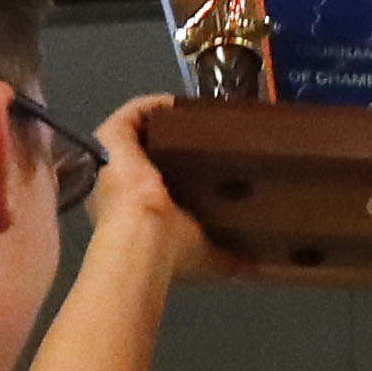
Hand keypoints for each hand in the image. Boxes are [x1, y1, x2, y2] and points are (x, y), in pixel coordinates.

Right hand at [89, 92, 239, 284]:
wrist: (143, 237)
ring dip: (164, 122)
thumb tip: (260, 268)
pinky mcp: (111, 137)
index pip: (157, 186)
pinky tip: (179, 102)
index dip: (183, 174)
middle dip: (174, 145)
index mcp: (134, 214)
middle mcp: (120, 186)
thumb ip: (231, 260)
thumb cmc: (168, 249)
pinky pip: (132, 113)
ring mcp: (113, 159)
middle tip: (206, 137)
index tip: (208, 165)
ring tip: (196, 117)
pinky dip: (154, 105)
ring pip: (139, 132)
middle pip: (148, 155)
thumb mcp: (206, 256)